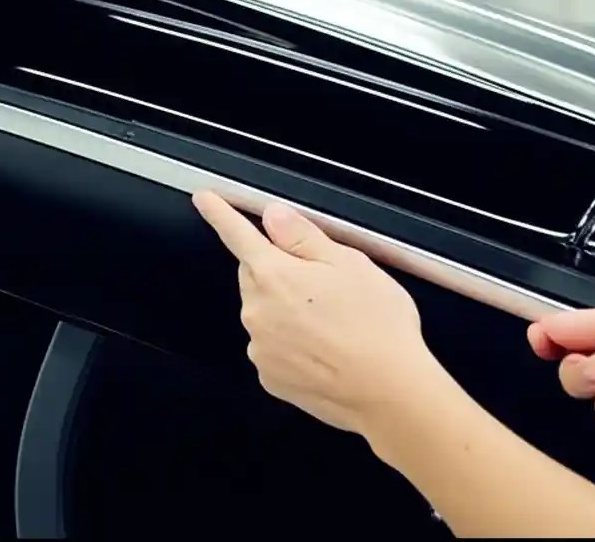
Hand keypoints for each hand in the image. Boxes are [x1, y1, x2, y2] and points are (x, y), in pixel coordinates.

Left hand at [192, 190, 439, 434]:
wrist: (389, 394)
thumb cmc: (376, 328)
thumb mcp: (349, 263)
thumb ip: (303, 237)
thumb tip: (274, 217)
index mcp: (274, 275)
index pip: (237, 234)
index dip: (219, 212)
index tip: (205, 199)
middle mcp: (257, 311)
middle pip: (256, 276)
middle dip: (280, 272)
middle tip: (324, 284)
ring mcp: (260, 347)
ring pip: (265, 313)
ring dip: (288, 311)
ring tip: (333, 324)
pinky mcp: (270, 376)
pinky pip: (273, 348)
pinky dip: (292, 344)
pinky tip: (325, 349)